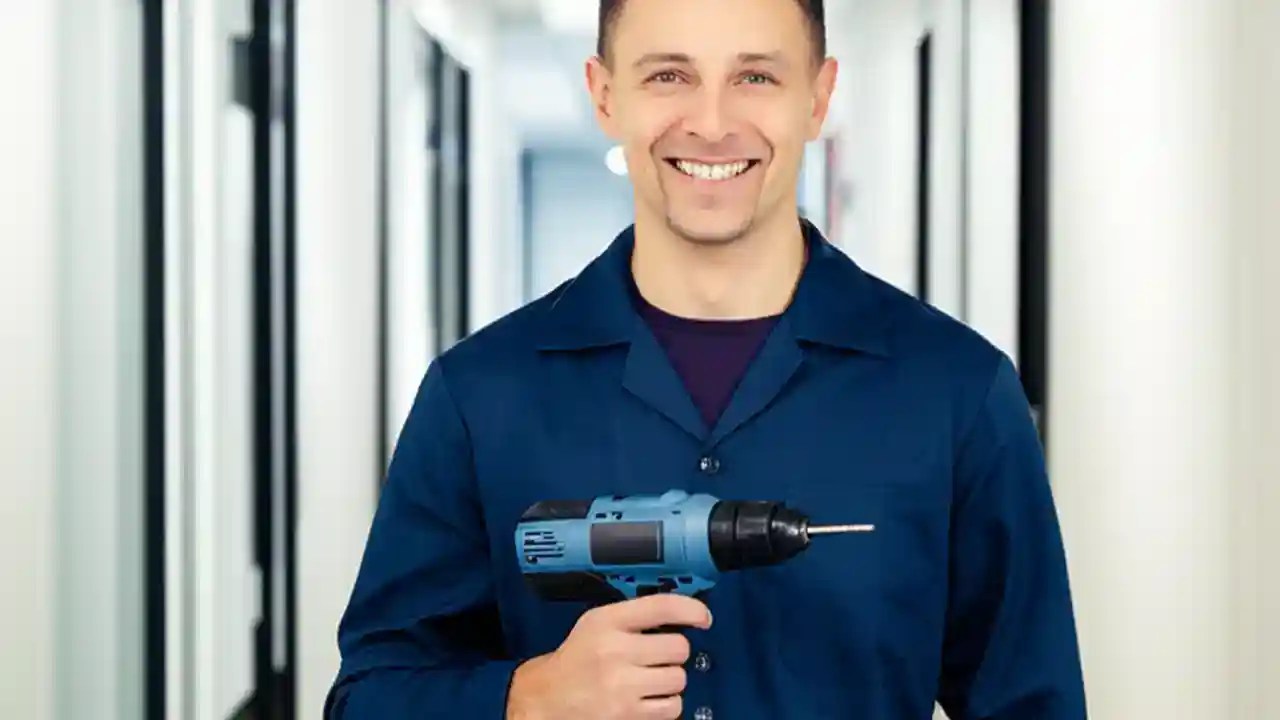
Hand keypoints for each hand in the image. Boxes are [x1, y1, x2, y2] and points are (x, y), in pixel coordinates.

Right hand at [506, 593, 712, 719]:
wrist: (546, 699)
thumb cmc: (575, 662)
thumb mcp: (596, 625)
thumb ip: (633, 617)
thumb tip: (682, 613)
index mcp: (607, 622)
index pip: (661, 606)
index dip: (691, 609)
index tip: (703, 617)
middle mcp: (614, 650)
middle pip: (678, 647)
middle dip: (674, 653)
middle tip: (659, 658)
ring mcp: (621, 684)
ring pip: (678, 678)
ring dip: (671, 680)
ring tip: (649, 680)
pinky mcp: (627, 713)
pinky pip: (672, 706)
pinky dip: (667, 705)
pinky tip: (648, 699)